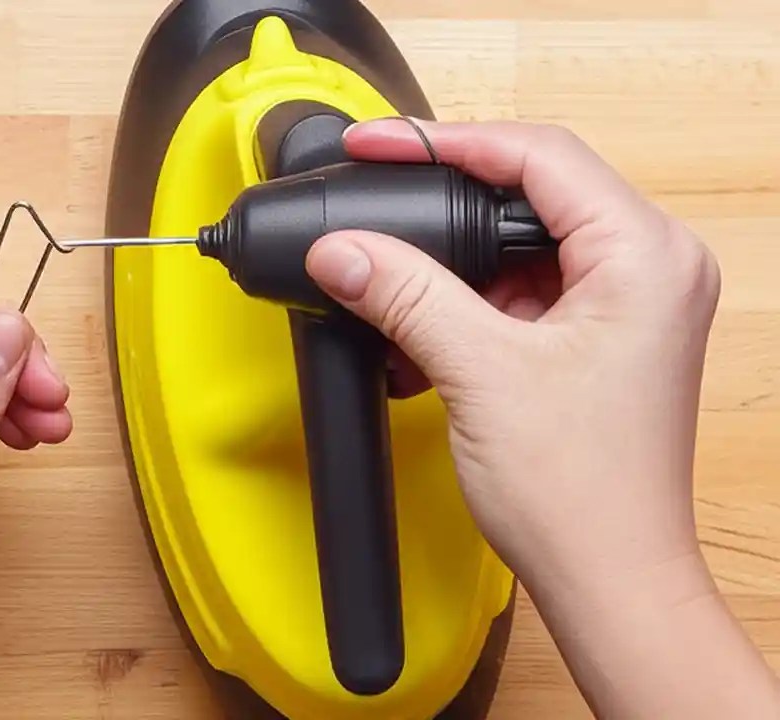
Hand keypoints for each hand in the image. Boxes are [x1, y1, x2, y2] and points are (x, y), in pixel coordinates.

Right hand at [305, 119, 777, 717]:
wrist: (606, 578)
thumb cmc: (583, 495)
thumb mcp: (480, 373)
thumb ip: (405, 295)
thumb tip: (343, 248)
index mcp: (646, 257)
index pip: (539, 156)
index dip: (447, 142)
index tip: (378, 145)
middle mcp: (649, 270)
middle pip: (527, 192)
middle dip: (440, 200)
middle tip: (372, 189)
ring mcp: (623, 305)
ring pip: (516, 244)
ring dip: (445, 260)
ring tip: (384, 274)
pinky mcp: (593, 338)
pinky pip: (517, 290)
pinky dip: (462, 300)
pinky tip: (416, 324)